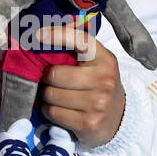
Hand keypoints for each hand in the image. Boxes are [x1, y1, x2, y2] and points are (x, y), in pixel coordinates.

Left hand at [36, 26, 125, 148]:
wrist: (118, 118)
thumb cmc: (99, 84)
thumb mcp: (95, 63)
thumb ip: (76, 47)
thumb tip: (42, 31)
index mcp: (105, 60)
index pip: (80, 40)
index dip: (57, 35)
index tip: (38, 35)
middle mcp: (104, 80)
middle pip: (55, 74)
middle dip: (47, 77)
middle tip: (53, 80)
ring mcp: (98, 104)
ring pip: (51, 94)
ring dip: (47, 95)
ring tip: (57, 95)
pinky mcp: (89, 124)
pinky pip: (53, 112)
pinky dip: (50, 110)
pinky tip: (60, 109)